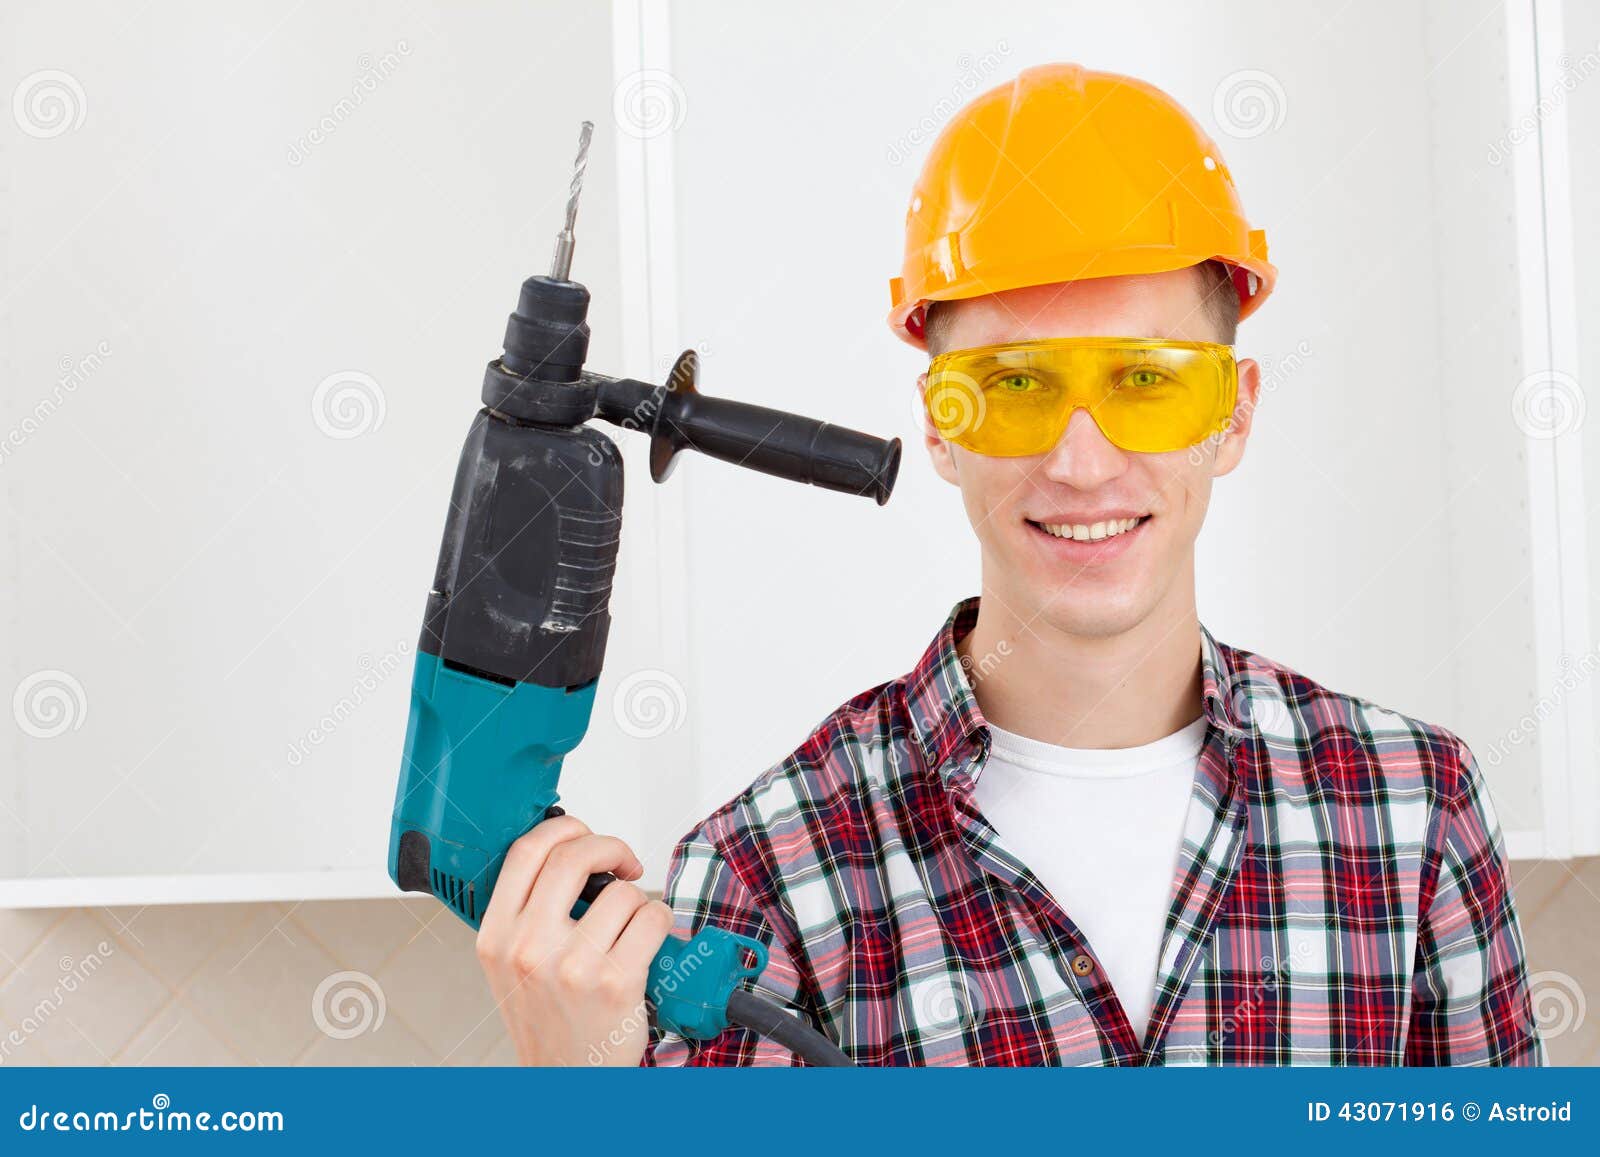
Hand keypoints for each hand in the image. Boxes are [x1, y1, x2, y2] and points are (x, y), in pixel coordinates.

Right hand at [475, 813, 674, 1064]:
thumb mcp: (509, 964)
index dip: (562, 828)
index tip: (582, 833)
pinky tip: (647, 938)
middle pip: (573, 856)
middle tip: (623, 861)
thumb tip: (564, 853)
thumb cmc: (546, 1021)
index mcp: (496, 936)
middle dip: (610, 846)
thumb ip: (524, 911)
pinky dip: (659, 920)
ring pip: (621, 890)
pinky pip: (652, 918)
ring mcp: (572, 965)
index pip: (525, 852)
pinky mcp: (615, 981)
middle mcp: (528, 948)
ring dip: (637, 898)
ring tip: (629, 923)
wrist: (565, 1080)